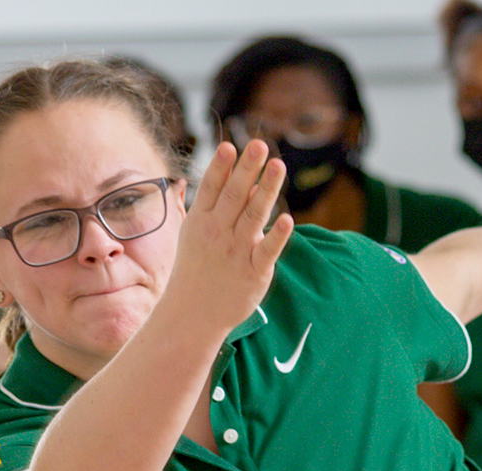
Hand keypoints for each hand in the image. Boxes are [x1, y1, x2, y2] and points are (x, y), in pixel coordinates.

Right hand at [163, 140, 295, 333]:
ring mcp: (236, 252)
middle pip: (234, 196)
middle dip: (247, 170)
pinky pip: (267, 251)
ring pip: (253, 217)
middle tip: (260, 145)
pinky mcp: (254, 272)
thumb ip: (220, 204)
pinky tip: (287, 219)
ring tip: (278, 166)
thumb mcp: (199, 232)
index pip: (211, 188)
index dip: (220, 167)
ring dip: (266, 191)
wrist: (193, 313)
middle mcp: (218, 233)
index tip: (229, 146)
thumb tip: (246, 177)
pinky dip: (276, 236)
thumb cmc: (198, 266)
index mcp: (201, 220)